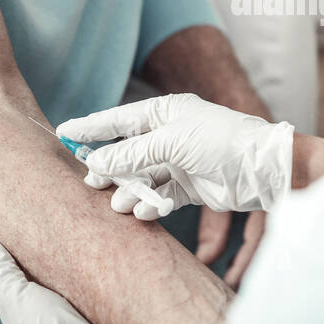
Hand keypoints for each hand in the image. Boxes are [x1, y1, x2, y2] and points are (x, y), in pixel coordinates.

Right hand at [56, 93, 294, 220]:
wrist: (261, 168)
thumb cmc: (220, 141)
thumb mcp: (171, 141)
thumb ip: (132, 153)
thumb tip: (97, 163)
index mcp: (165, 112)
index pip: (118, 119)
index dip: (90, 127)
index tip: (62, 132)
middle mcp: (170, 134)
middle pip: (127, 152)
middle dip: (108, 167)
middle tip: (89, 182)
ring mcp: (180, 161)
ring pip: (142, 177)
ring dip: (129, 190)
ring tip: (117, 203)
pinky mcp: (190, 186)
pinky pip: (161, 195)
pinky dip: (150, 203)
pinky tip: (142, 211)